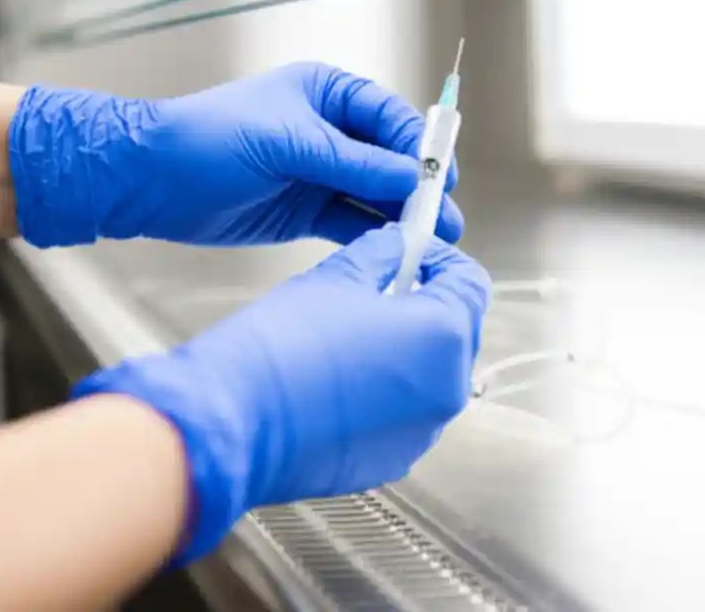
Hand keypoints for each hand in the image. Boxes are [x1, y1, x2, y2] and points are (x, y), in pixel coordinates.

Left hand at [8, 63, 462, 246]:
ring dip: (403, 217)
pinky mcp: (304, 213)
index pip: (389, 117)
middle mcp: (328, 133)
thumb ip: (354, 162)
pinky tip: (396, 251)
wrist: (149, 181)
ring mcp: (318, 174)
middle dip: (419, 188)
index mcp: (327, 94)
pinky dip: (373, 237)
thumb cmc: (210, 139)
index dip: (418, 146)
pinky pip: (350, 224)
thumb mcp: (289, 143)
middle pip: (389, 160)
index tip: (439, 176)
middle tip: (446, 216)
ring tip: (435, 241)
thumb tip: (413, 177)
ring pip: (374, 197)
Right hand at [71, 225, 489, 561]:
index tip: (413, 252)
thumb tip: (397, 245)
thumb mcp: (337, 278)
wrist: (234, 424)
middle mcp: (446, 387)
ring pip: (432, 375)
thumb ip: (381, 254)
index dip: (441, 259)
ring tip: (356, 334)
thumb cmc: (282, 349)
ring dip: (408, 350)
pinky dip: (387, 394)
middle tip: (383, 287)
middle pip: (457, 331)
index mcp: (444, 335)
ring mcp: (422, 431)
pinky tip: (342, 379)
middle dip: (428, 304)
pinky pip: (405, 415)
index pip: (470, 282)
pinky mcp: (392, 460)